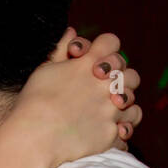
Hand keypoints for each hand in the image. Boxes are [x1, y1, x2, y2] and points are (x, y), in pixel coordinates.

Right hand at [6, 27, 142, 167]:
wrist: (35, 135)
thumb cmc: (35, 101)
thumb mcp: (45, 69)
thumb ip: (61, 49)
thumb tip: (72, 32)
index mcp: (88, 64)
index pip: (111, 42)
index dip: (106, 48)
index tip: (96, 61)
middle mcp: (104, 85)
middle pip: (130, 74)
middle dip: (122, 79)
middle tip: (106, 88)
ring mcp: (110, 110)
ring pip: (132, 103)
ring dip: (124, 105)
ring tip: (111, 110)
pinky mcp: (110, 133)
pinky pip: (126, 130)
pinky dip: (121, 131)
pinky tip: (111, 132)